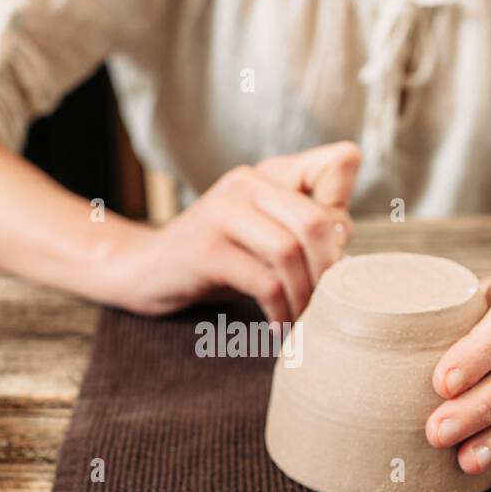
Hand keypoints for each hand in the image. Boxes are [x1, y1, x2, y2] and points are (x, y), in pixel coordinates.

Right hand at [106, 142, 360, 322]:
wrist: (142, 270)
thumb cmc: (215, 259)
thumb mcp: (264, 238)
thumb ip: (305, 233)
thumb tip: (348, 250)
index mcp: (271, 174)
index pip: (340, 163)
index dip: (348, 211)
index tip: (332, 259)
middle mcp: (248, 183)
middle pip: (318, 220)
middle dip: (330, 272)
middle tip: (324, 305)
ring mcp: (223, 212)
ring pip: (291, 253)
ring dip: (304, 298)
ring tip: (301, 323)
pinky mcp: (205, 250)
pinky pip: (264, 282)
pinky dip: (280, 312)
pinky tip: (278, 329)